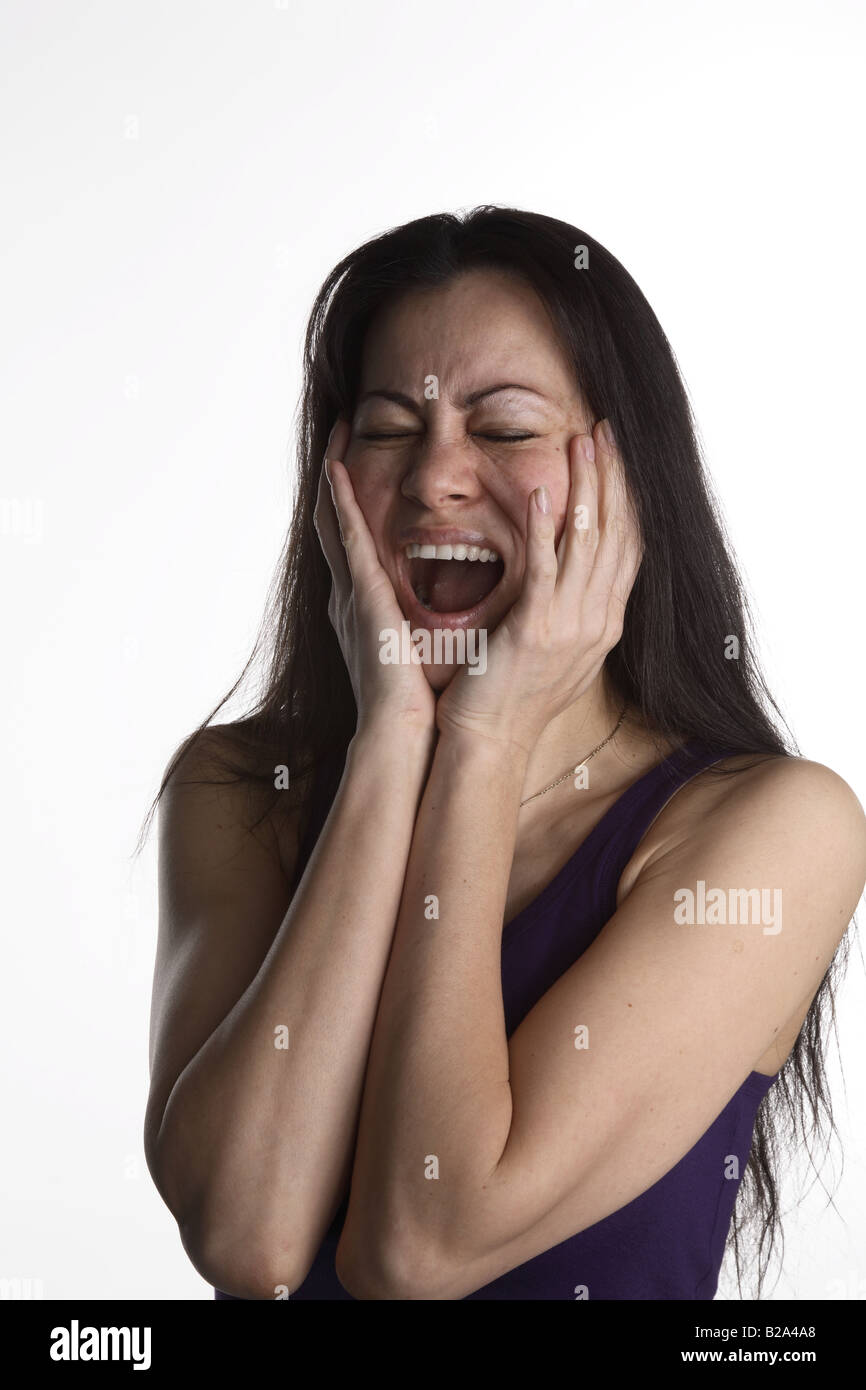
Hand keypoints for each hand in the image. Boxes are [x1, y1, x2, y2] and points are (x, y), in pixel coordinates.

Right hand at [314, 418, 435, 736]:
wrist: (406, 733)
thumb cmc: (421, 699)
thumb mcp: (428, 645)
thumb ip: (435, 617)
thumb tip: (464, 599)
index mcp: (368, 604)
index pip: (357, 537)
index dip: (353, 498)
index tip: (359, 458)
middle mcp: (351, 592)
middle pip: (336, 518)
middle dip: (336, 473)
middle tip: (340, 427)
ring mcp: (352, 593)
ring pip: (334, 519)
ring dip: (334, 473)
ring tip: (337, 430)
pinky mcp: (362, 598)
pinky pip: (347, 540)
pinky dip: (339, 504)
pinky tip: (337, 470)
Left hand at [435, 419, 641, 755]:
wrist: (490, 742)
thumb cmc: (510, 697)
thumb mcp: (556, 651)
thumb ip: (570, 611)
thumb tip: (575, 580)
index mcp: (604, 624)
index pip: (628, 547)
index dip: (628, 497)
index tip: (620, 456)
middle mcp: (598, 621)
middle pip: (616, 534)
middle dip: (614, 478)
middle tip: (608, 430)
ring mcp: (571, 626)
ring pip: (588, 543)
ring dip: (586, 487)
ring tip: (582, 441)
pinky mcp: (536, 630)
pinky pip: (547, 568)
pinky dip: (548, 528)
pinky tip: (545, 491)